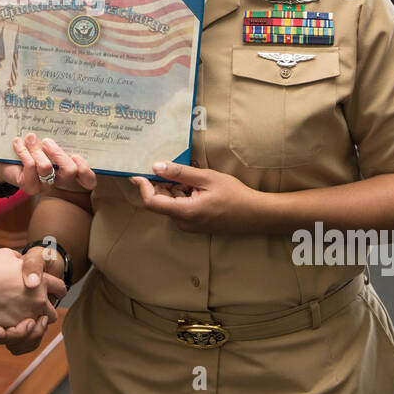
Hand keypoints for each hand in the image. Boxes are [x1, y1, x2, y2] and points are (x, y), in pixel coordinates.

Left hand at [0, 134, 96, 196]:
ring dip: (36, 149)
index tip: (77, 156)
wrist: (3, 161)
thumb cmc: (28, 148)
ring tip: (30, 138)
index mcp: (67, 169)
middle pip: (69, 171)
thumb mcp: (44, 142)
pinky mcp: (29, 186)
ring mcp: (44, 185)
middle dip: (59, 153)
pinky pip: (30, 166)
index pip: (88, 179)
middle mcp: (59, 180)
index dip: (86, 170)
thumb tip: (60, 120)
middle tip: (47, 141)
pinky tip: (17, 142)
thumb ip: (55, 137)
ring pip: (46, 167)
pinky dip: (23, 150)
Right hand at [0, 246, 66, 354]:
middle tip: (36, 311)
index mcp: (41, 280)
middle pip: (53, 313)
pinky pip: (25, 335)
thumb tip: (19, 261)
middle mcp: (39, 299)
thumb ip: (19, 260)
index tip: (55, 293)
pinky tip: (13, 325)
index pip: (60, 288)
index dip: (58, 291)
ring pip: (41, 326)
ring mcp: (29, 314)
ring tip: (26, 321)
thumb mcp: (8, 255)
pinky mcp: (17, 327)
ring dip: (35, 325)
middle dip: (46, 313)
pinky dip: (20, 332)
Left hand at [130, 162, 264, 234]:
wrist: (256, 215)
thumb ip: (180, 173)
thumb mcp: (207, 178)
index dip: (143, 187)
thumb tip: (156, 166)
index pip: (152, 202)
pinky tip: (199, 189)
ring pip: (171, 204)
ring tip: (195, 180)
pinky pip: (180, 209)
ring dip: (175, 190)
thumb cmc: (234, 195)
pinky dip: (183, 196)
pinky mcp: (194, 225)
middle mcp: (183, 223)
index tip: (137, 174)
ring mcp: (189, 226)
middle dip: (163, 185)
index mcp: (185, 212)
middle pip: (161, 202)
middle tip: (176, 170)